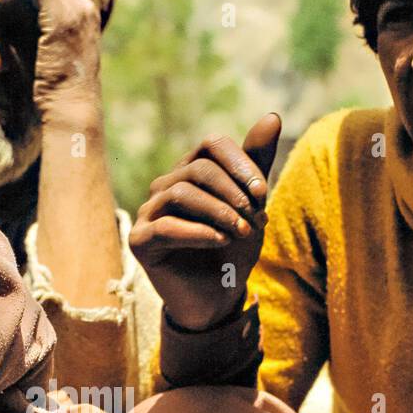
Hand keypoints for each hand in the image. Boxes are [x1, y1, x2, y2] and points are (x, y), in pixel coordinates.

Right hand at [130, 113, 281, 330]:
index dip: (239, 163)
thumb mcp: (251, 205)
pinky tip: (220, 241)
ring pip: (181, 193)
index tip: (263, 191)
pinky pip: (165, 226)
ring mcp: (149, 213)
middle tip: (256, 218)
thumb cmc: (233, 249)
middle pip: (197, 169)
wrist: (218, 297)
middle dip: (232, 192)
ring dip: (218, 211)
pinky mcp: (140, 241)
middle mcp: (165, 186)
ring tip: (241, 232)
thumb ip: (257, 164)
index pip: (210, 144)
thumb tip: (272, 115)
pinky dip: (197, 232)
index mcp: (190, 172)